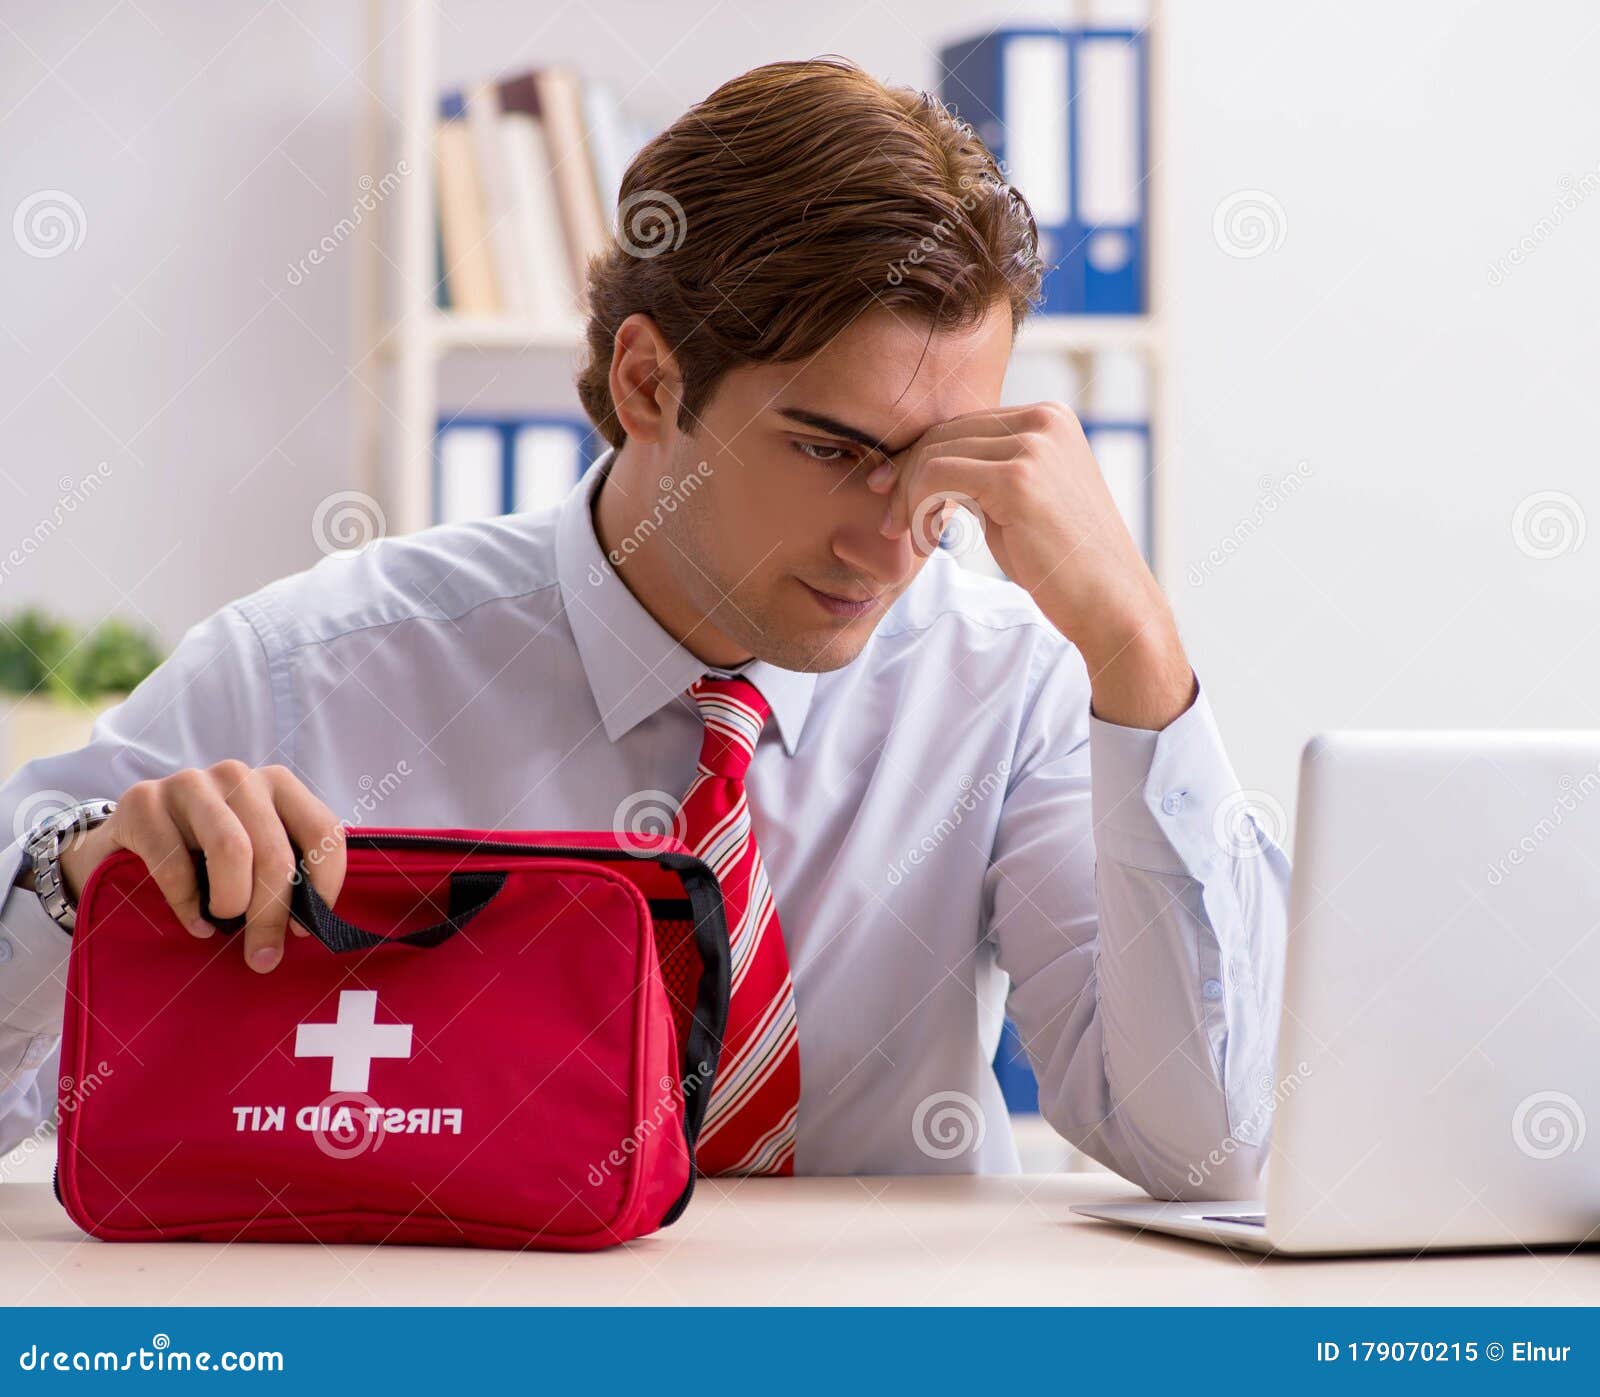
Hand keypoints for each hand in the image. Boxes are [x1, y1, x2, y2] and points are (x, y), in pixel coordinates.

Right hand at [57, 761, 346, 973]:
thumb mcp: (253, 856)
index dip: (321, 885)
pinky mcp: (142, 801)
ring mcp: (189, 783)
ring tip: (222, 925)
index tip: (303, 930)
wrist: (126, 841)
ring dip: (231, 901)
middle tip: (262, 955)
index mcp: (278, 784)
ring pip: (231, 851)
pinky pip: (174, 865)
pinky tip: (194, 924)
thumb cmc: (204, 855)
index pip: (322, 830)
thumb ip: (284, 874)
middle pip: (275, 852)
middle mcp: (238, 776)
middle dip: (272, 914)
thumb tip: (308, 925)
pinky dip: (187, 906)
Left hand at [871, 401, 1193, 727]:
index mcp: (1049, 417)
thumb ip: (983, 471)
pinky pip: (937, 476)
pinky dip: (918, 508)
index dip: (918, 459)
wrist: (1111, 604)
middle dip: (905, 477)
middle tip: (891, 523)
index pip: (960, 424)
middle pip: (943, 434)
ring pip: (934, 454)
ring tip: (914, 539)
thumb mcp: (1019, 501)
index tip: (891, 496)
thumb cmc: (1061, 562)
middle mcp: (1045, 419)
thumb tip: (921, 457)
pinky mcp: (1019, 478)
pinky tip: (928, 542)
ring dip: (909, 499)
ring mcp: (1035, 445)